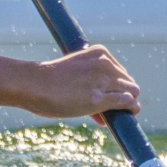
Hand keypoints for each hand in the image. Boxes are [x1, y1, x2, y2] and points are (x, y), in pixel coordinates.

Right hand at [15, 44, 140, 120]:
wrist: (34, 84)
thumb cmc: (50, 80)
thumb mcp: (75, 72)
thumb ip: (91, 85)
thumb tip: (103, 114)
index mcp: (99, 52)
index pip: (120, 71)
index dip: (116, 86)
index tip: (107, 96)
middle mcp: (104, 64)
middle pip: (128, 82)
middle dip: (122, 95)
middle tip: (109, 107)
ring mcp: (102, 81)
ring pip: (132, 92)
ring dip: (128, 103)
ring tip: (118, 113)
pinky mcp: (99, 99)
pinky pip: (127, 103)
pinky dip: (131, 109)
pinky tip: (128, 114)